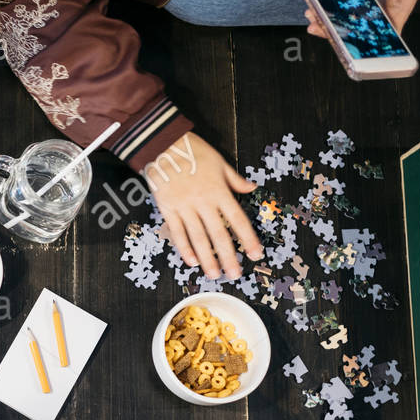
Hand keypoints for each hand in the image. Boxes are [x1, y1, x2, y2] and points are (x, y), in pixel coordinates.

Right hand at [150, 132, 262, 279]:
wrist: (163, 145)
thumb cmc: (193, 151)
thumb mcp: (220, 162)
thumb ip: (235, 180)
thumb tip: (251, 188)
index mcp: (219, 191)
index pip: (238, 220)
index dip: (248, 239)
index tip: (256, 254)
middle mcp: (203, 202)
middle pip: (218, 234)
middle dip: (229, 257)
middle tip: (235, 274)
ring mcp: (184, 207)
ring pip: (198, 237)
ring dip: (208, 258)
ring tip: (214, 274)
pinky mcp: (168, 209)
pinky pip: (177, 232)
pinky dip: (184, 248)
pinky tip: (192, 261)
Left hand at [305, 0, 419, 37]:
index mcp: (389, 26)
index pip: (368, 42)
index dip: (350, 45)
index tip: (335, 40)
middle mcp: (372, 25)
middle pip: (348, 33)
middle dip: (329, 30)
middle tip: (314, 22)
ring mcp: (362, 16)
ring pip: (340, 22)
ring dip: (322, 17)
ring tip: (310, 11)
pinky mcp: (355, 6)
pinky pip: (338, 7)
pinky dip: (325, 0)